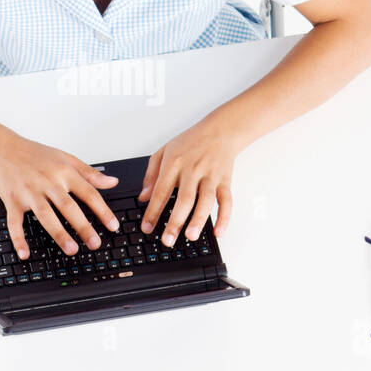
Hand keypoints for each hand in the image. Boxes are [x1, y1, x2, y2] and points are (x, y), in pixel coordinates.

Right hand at [0, 127, 120, 259]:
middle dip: (83, 226)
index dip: (102, 211)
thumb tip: (112, 182)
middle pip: (68, 207)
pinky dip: (18, 239)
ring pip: (46, 215)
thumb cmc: (34, 153)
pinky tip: (25, 253)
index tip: (113, 226)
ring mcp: (29, 192)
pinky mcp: (12, 201)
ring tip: (72, 249)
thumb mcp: (66, 157)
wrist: (2, 147)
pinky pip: (15, 223)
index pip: (88, 193)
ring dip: (59, 234)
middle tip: (95, 243)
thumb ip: (90, 172)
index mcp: (63, 172)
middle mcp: (47, 182)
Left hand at [138, 118, 238, 245]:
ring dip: (198, 220)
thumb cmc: (191, 142)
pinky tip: (218, 232)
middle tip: (167, 240)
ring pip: (206, 200)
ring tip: (190, 236)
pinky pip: (227, 201)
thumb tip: (144, 198)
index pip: (161, 191)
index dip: (153, 211)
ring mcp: (211, 176)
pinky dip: (224, 218)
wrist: (220, 130)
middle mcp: (193, 170)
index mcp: (175, 163)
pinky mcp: (225, 181)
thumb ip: (151, 174)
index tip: (147, 228)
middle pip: (184, 199)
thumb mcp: (164, 152)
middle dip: (175, 222)